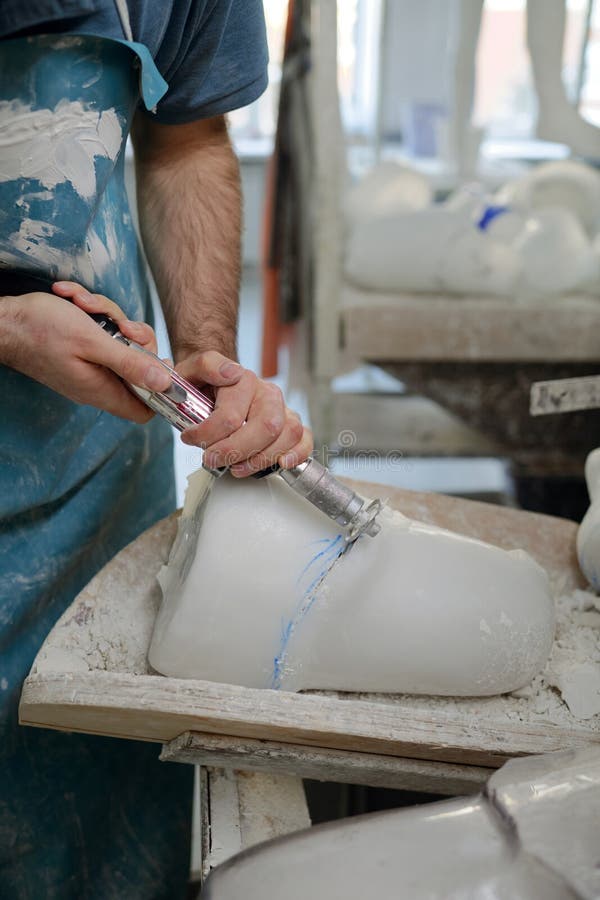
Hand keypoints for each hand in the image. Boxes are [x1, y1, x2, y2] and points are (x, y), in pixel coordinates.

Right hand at [0, 281, 170, 422]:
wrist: (2, 320)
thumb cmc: (40, 330)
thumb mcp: (92, 342)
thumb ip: (130, 363)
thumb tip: (165, 383)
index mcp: (103, 389)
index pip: (145, 409)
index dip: (159, 388)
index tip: (158, 359)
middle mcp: (97, 383)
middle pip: (138, 368)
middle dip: (134, 339)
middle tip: (120, 324)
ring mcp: (88, 366)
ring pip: (119, 343)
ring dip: (108, 317)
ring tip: (83, 304)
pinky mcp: (79, 351)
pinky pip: (100, 333)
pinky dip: (91, 314)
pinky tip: (73, 300)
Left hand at [176, 350, 312, 475]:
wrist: (217, 384)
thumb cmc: (205, 383)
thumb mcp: (192, 370)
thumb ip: (205, 364)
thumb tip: (229, 372)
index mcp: (244, 380)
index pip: (231, 415)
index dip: (207, 434)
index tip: (191, 438)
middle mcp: (267, 394)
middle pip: (266, 427)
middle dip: (236, 450)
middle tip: (212, 459)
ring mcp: (282, 409)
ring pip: (287, 435)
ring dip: (260, 458)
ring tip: (236, 467)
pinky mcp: (290, 424)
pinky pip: (304, 439)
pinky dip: (297, 453)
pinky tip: (281, 463)